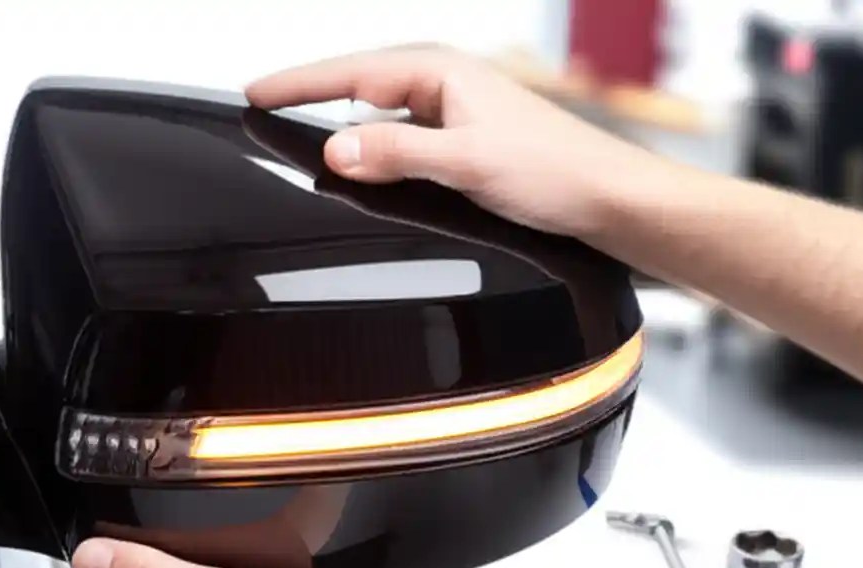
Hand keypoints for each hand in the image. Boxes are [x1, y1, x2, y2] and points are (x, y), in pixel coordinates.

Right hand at [246, 43, 664, 239]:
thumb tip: (334, 150)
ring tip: (299, 129)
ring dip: (343, 125)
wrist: (606, 198)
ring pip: (379, 115)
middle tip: (263, 103)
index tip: (256, 92)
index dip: (299, 84)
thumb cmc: (555, 170)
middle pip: (358, 86)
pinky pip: (399, 138)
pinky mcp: (461, 141)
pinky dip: (374, 150)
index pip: (350, 74)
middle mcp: (445, 85)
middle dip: (311, 94)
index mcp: (441, 73)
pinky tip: (364, 169)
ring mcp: (453, 113)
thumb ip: (395, 155)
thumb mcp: (465, 162)